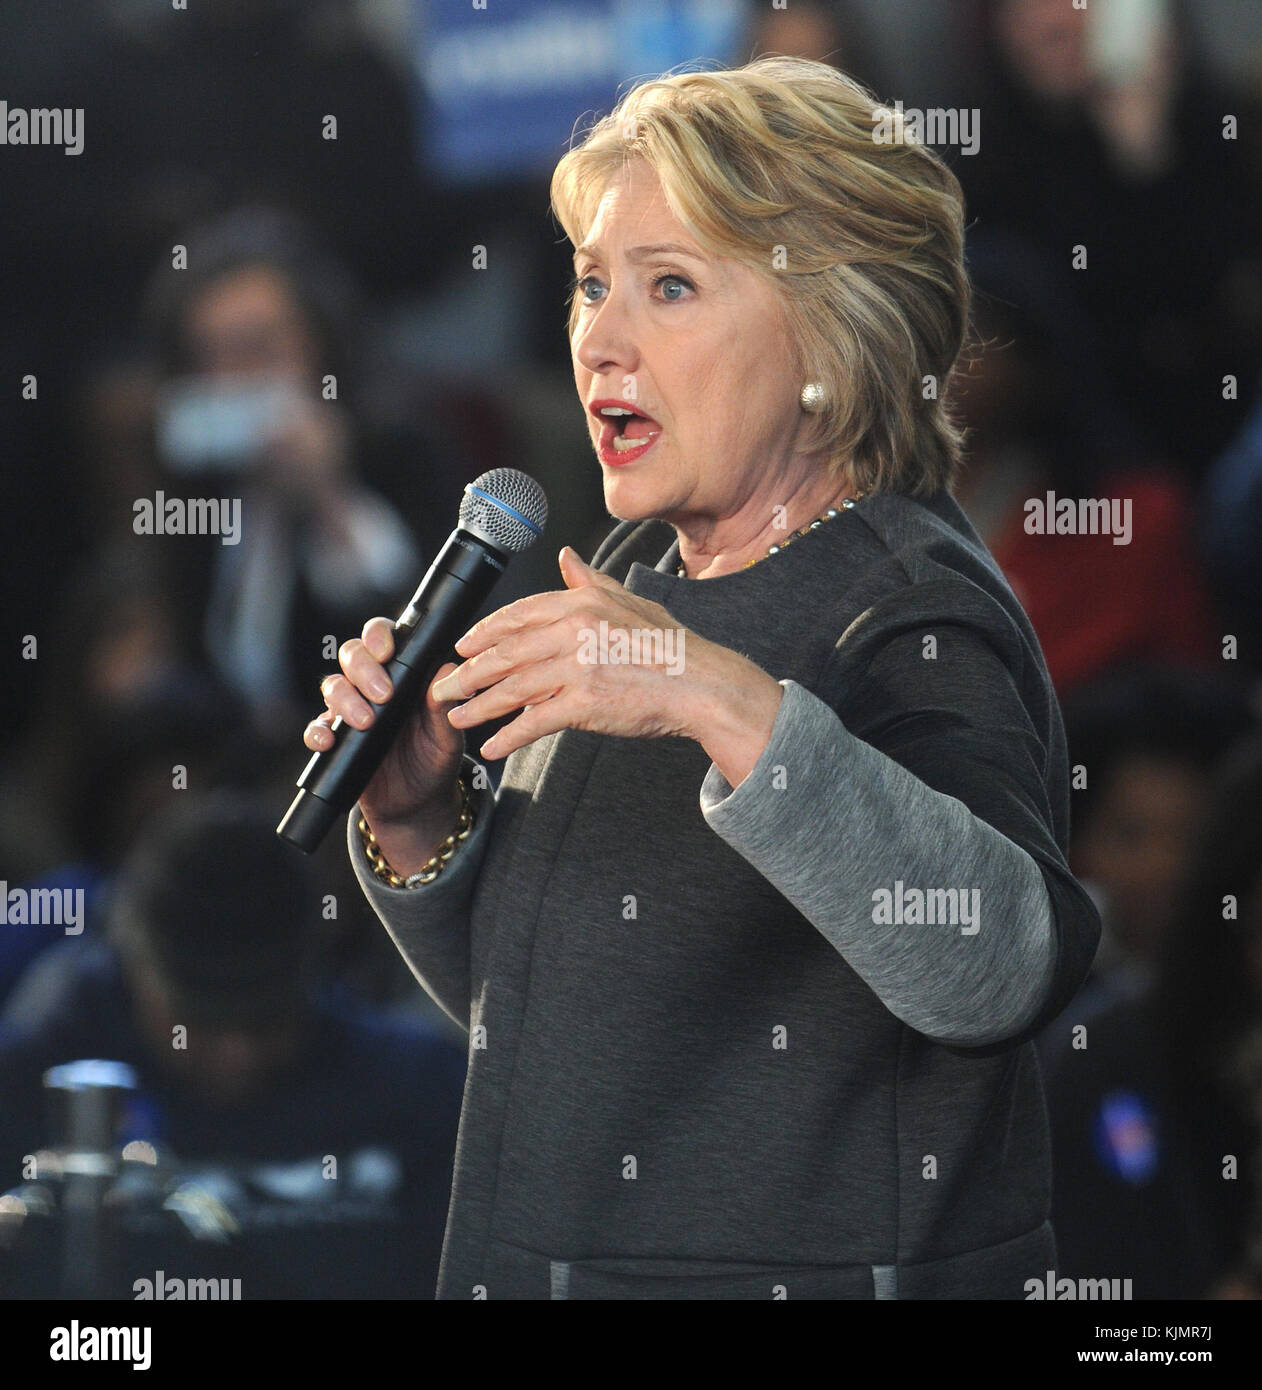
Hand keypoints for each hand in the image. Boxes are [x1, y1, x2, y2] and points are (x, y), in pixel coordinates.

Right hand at [303, 617, 464, 869]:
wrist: (418, 803)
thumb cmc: (435, 758)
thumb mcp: (448, 736)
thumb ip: (445, 707)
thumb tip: (447, 671)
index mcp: (403, 673)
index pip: (384, 639)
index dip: (379, 636)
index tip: (387, 651)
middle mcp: (372, 685)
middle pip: (352, 655)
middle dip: (363, 669)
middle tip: (383, 694)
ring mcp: (350, 710)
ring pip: (332, 686)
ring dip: (344, 699)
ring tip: (365, 722)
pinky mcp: (335, 739)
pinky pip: (315, 727)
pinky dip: (317, 732)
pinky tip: (329, 741)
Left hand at [431, 547, 783, 785]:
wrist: (704, 686)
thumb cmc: (673, 647)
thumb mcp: (630, 602)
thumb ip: (590, 581)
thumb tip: (566, 556)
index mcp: (582, 602)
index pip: (518, 614)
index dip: (484, 633)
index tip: (462, 647)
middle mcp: (575, 629)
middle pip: (505, 652)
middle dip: (468, 672)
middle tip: (442, 687)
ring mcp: (578, 665)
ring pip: (512, 687)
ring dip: (478, 705)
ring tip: (457, 717)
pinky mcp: (585, 702)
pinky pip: (534, 721)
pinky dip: (508, 736)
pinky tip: (492, 747)